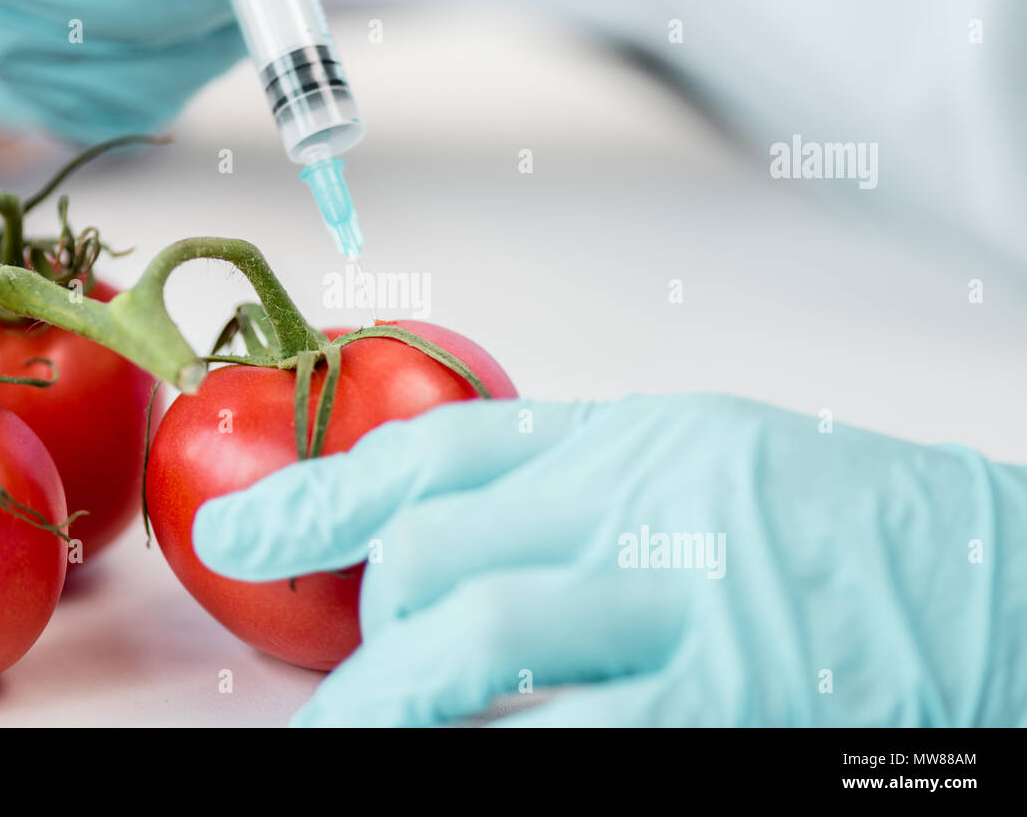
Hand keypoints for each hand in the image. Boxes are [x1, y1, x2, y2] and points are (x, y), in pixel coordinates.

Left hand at [193, 393, 1026, 725]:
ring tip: (345, 733)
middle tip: (358, 669)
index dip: (323, 493)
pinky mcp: (735, 701)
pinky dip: (500, 744)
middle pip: (444, 551)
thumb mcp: (700, 464)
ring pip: (480, 639)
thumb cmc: (842, 524)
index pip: (441, 451)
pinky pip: (569, 734)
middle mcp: (651, 506)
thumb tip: (440, 534)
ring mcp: (691, 607)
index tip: (236, 535)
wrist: (1001, 579)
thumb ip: (576, 488)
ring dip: (391, 694)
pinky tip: (476, 747)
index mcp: (635, 439)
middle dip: (380, 619)